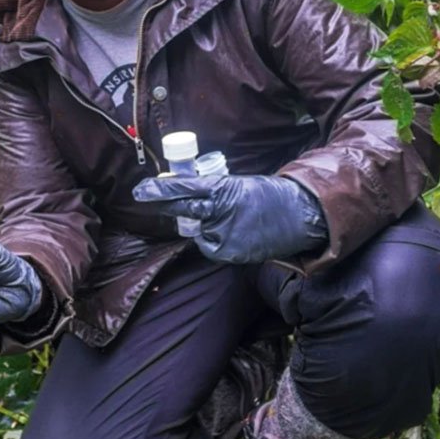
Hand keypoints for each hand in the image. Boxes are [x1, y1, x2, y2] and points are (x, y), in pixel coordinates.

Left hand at [132, 175, 327, 263]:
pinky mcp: (232, 253)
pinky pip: (212, 248)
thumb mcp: (238, 185)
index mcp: (223, 189)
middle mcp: (220, 212)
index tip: (140, 190)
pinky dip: (218, 243)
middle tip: (143, 195)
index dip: (160, 190)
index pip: (185, 189)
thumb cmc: (268, 196)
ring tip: (233, 221)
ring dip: (206, 228)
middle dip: (164, 204)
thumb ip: (213, 192)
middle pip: (183, 209)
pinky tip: (236, 235)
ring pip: (200, 233)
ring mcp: (225, 234)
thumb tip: (186, 195)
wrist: (299, 216)